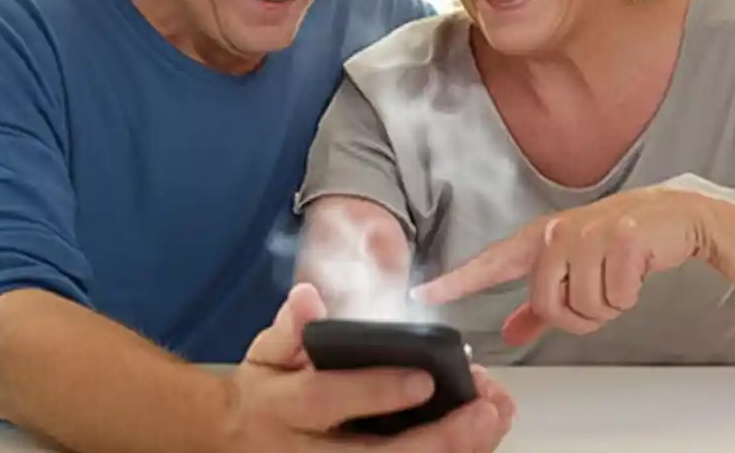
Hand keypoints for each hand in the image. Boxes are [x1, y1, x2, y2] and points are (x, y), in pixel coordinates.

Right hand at [229, 283, 515, 451]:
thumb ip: (291, 329)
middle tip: (484, 414)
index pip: (327, 400)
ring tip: (493, 422)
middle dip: (436, 440)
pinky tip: (479, 439)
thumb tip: (307, 297)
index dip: (374, 390)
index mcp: (284, 407)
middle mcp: (310, 451)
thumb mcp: (267, 354)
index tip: (422, 379)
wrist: (241, 439)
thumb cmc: (267, 390)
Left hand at [412, 188, 709, 346]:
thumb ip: (538, 307)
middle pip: (548, 304)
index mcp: (540, 240)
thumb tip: (511, 333)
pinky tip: (635, 272)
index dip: (456, 281)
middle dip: (578, 315)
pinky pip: (616, 297)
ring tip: (619, 278)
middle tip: (598, 294)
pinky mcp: (621, 239)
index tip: (423, 295)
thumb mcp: (574, 268)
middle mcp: (557, 234)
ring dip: (608, 306)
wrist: (673, 216)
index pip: (490, 263)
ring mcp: (588, 234)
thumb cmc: (619, 243)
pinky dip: (630, 296)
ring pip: (584, 306)